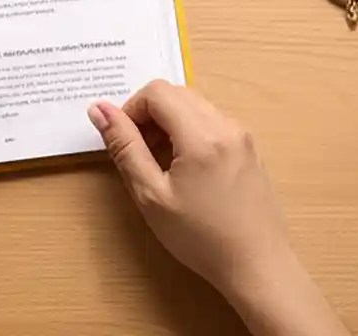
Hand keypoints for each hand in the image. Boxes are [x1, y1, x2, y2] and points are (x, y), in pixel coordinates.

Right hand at [87, 80, 290, 294]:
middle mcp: (226, 126)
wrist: (257, 265)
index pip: (157, 92)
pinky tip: (186, 169)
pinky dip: (191, 131)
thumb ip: (125, 147)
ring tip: (161, 164)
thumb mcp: (151, 195)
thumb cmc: (201, 238)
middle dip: (150, 114)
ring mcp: (242, 135)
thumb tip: (100, 111)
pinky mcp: (249, 148)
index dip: (131, 109)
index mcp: (201, 135)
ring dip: (170, 122)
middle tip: (139, 152)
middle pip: (177, 93)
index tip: (123, 141)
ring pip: (195, 106)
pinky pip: (213, 122)